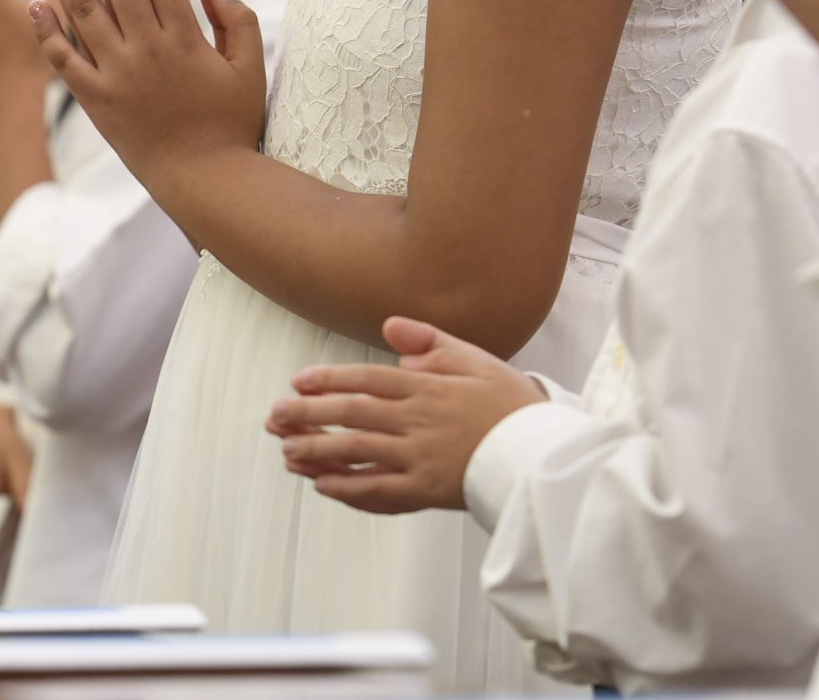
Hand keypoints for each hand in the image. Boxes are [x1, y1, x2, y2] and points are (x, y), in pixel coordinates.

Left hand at [29, 0, 266, 186]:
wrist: (204, 182)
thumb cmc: (232, 125)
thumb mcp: (250, 69)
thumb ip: (236, 21)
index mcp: (184, 36)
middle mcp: (146, 48)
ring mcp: (117, 74)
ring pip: (84, 10)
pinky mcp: (95, 100)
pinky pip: (65, 61)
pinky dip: (48, 31)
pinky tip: (33, 1)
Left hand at [265, 315, 544, 514]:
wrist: (545, 454)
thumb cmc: (512, 406)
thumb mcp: (476, 360)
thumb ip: (431, 341)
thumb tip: (390, 326)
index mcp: (427, 387)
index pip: (367, 378)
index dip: (328, 379)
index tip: (298, 382)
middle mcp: (417, 420)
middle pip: (351, 413)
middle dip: (307, 414)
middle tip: (273, 417)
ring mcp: (420, 457)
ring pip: (357, 452)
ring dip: (317, 451)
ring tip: (287, 450)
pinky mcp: (427, 491)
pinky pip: (378, 491)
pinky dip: (347, 489)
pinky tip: (322, 486)